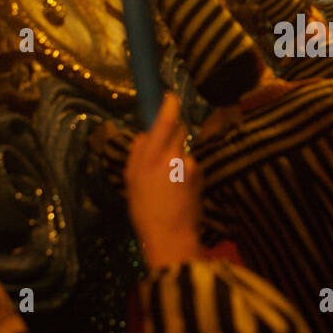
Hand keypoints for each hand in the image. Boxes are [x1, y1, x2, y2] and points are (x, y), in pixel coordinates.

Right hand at [125, 94, 204, 267]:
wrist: (171, 236)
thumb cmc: (145, 210)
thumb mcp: (131, 180)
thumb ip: (137, 153)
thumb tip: (146, 135)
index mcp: (152, 156)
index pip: (166, 119)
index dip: (170, 104)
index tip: (170, 96)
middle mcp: (173, 156)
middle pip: (179, 129)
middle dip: (172, 131)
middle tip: (161, 149)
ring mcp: (190, 166)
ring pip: (183, 150)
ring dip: (177, 157)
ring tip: (167, 182)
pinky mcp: (201, 176)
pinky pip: (191, 166)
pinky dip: (185, 172)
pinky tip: (178, 190)